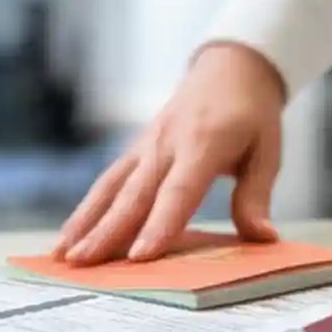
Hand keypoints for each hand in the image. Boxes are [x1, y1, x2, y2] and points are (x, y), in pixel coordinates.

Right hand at [54, 43, 286, 264]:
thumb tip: (262, 236)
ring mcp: (146, 146)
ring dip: (85, 222)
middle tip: (83, 263)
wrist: (230, 68)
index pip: (179, 190)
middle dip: (107, 231)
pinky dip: (86, 210)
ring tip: (63, 255)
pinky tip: (69, 236)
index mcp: (204, 143)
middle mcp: (167, 144)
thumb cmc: (252, 114)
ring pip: (111, 188)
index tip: (140, 256)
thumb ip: (256, 195)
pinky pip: (108, 182)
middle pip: (134, 194)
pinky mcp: (135, 150)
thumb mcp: (267, 150)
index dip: (159, 224)